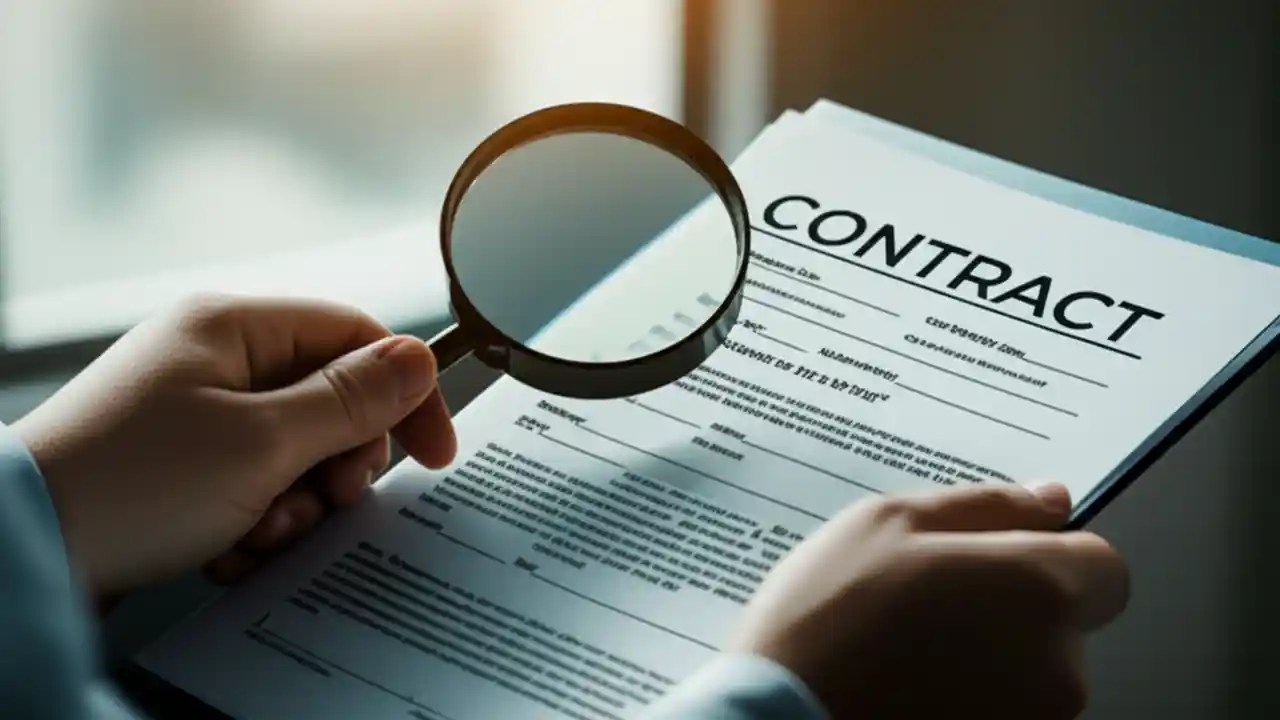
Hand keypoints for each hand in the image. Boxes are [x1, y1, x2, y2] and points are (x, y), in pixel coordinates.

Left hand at [13, 295, 456, 599]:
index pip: (354, 335)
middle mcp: (215, 361)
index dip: (404, 392)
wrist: (27, 551)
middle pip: (329, 401)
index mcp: (234, 327)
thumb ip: (352, 399)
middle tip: (323, 500)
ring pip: (297, 454)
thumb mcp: (264, 440)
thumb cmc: (133, 483)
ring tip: (258, 531)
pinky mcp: (180, 466)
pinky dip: (257, 523)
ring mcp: (195, 414)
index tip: (432, 453)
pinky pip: (255, 487)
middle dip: (337, 463)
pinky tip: (229, 547)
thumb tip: (418, 359)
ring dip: (296, 503)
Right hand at [729, 483, 1127, 719]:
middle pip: (1062, 622)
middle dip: (1007, 608)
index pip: (1103, 566)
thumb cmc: (826, 622)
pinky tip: (904, 684)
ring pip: (1030, 671)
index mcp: (1039, 589)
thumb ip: (983, 504)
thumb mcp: (887, 523)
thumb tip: (1050, 499)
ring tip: (901, 647)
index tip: (992, 560)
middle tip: (923, 601)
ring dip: (984, 654)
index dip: (1049, 555)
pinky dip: (966, 697)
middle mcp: (1058, 666)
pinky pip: (1001, 708)